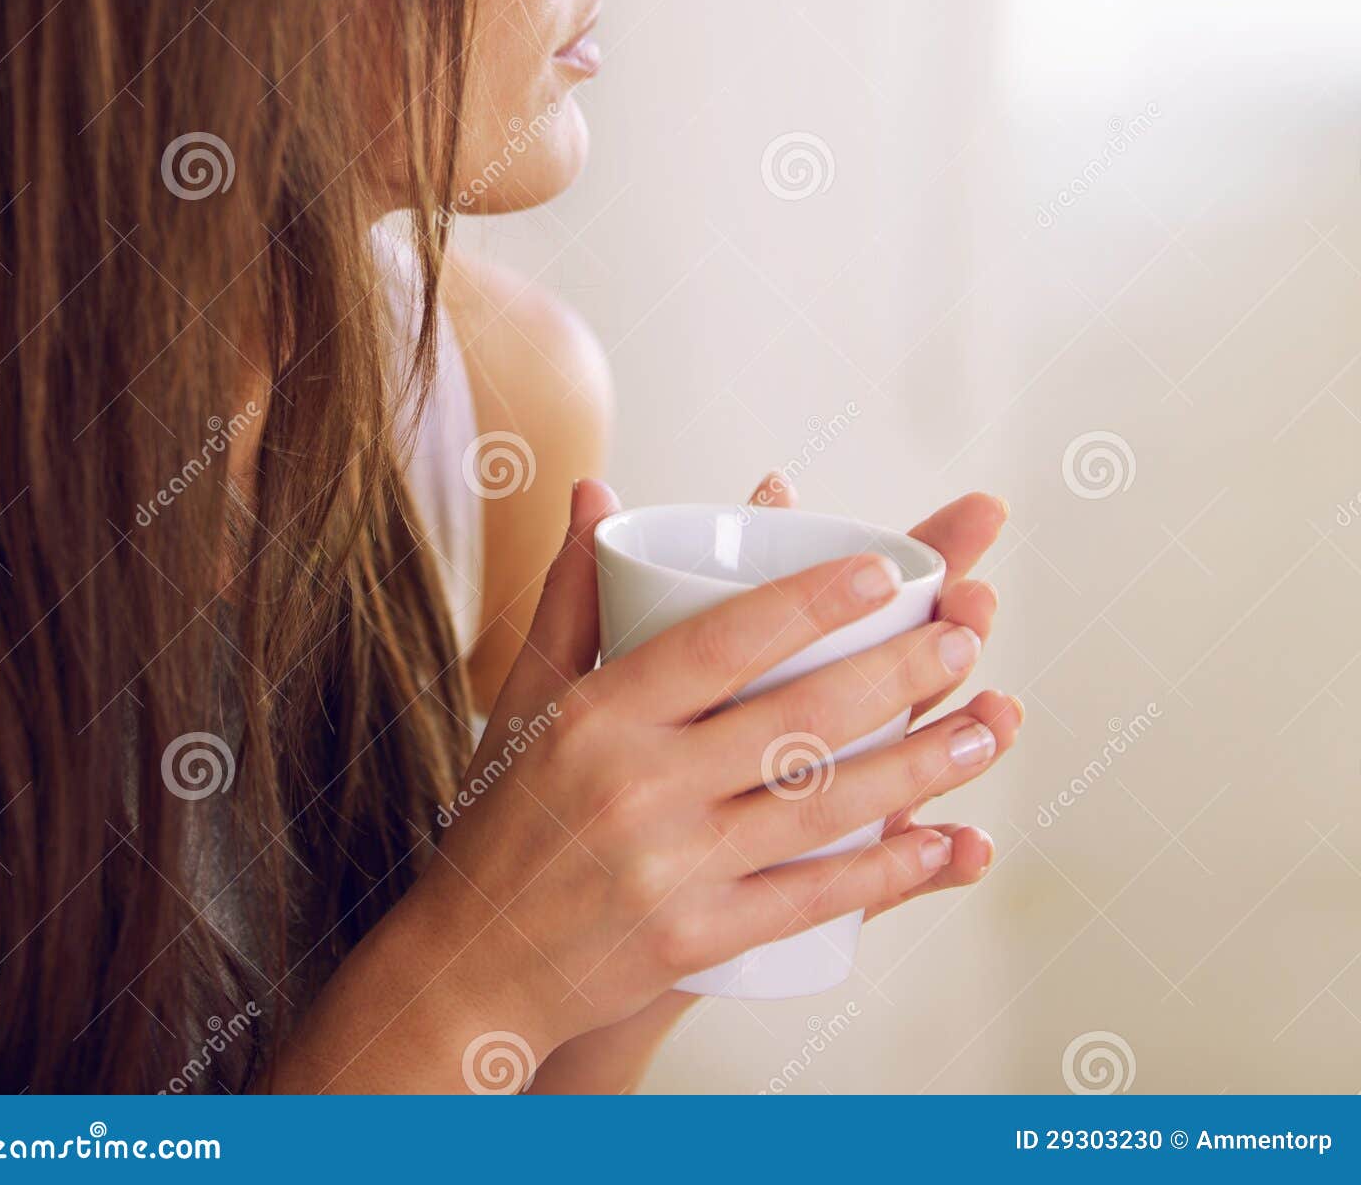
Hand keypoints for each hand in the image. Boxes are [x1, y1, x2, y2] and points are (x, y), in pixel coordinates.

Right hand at [407, 469, 1021, 1067]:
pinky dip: (890, 872)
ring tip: (988, 727)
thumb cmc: (504, 816)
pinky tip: (949, 844)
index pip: (721, 642)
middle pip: (795, 721)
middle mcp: (637, 787)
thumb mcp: (522, 700)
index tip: (886, 571)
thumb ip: (570, 594)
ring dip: (919, 767)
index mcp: (599, 715)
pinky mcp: (697, 942)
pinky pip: (812, 900)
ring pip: (822, 808)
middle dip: (898, 674)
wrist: (468, 967)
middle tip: (966, 634)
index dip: (811, 602)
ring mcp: (671, 871)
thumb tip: (594, 487)